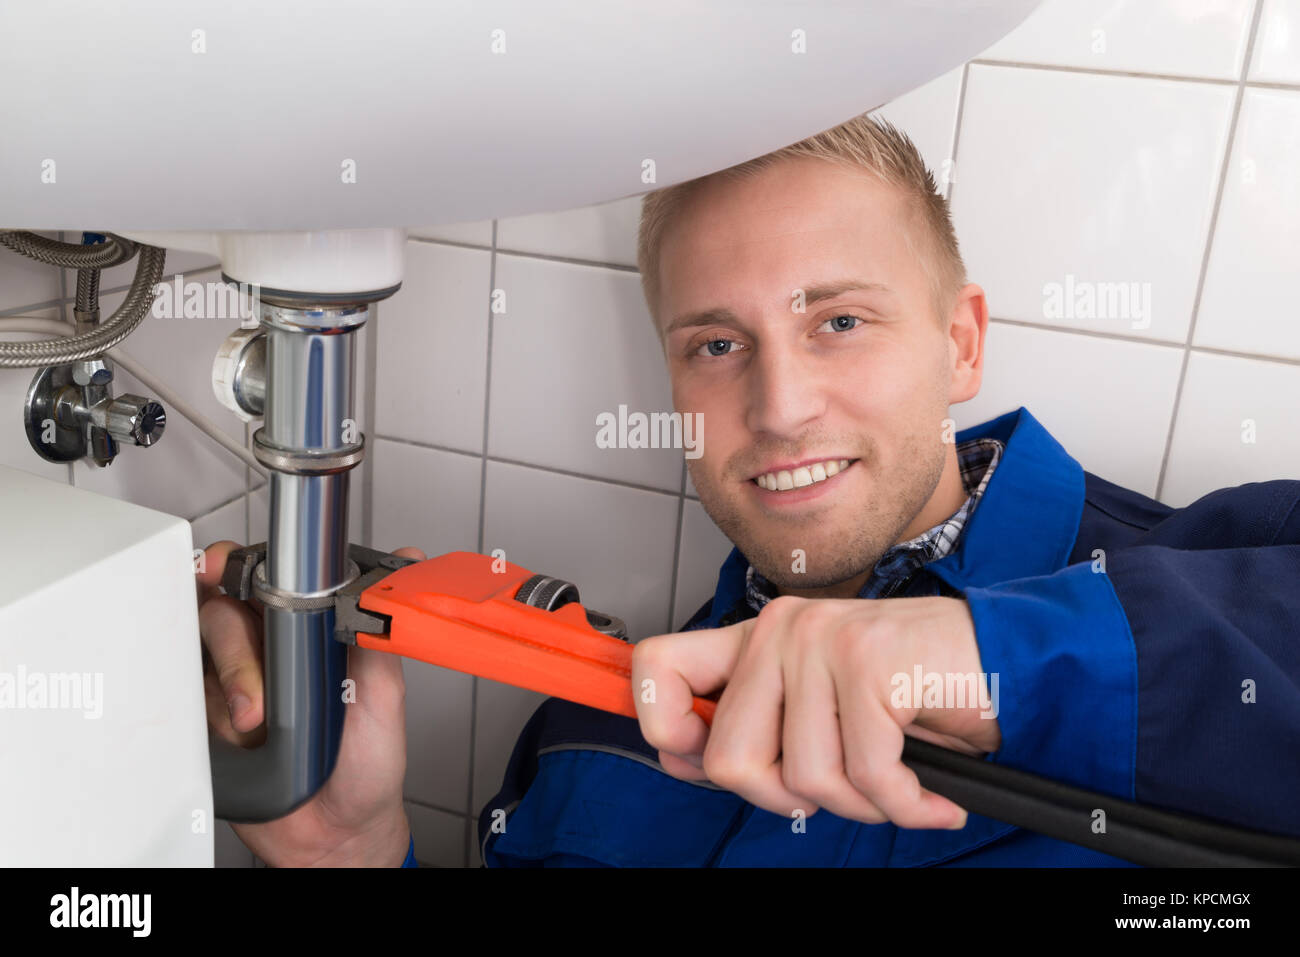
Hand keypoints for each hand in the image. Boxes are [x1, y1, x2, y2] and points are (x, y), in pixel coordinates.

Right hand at [196, 540, 423, 865]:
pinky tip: (237, 735)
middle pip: (221, 610)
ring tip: (258, 722)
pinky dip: (206, 714)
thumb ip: (379, 630)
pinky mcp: (208, 720)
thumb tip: (406, 565)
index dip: (238, 565)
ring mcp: (233, 683)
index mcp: (308, 630)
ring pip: (198, 652)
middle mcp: (266, 649)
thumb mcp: (384, 692)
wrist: (338, 833)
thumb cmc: (368, 763)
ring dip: (227, 684)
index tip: (224, 566)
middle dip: (234, 645)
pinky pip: (185, 698)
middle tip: (260, 690)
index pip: (264, 578)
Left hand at [631, 594, 1000, 829]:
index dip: (660, 725)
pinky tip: (927, 794)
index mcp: (757, 637)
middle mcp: (781, 631)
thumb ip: (756, 725)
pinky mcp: (869, 664)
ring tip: (895, 779)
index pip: (658, 667)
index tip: (693, 756)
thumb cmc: (913, 692)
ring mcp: (823, 643)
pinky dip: (905, 803)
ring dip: (860, 803)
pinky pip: (866, 776)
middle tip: (840, 786)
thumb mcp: (820, 707)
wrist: (1003, 662)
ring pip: (804, 778)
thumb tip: (680, 757)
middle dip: (787, 798)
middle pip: (729, 759)